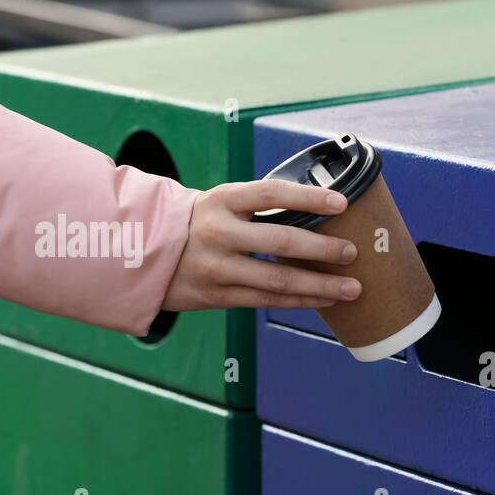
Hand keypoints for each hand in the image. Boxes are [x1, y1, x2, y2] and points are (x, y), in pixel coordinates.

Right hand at [163, 179, 361, 310]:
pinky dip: (300, 300)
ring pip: (278, 279)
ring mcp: (218, 267)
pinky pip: (267, 299)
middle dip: (322, 248)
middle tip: (352, 253)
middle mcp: (219, 232)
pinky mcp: (218, 296)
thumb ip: (260, 206)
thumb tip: (319, 210)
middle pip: (281, 240)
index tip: (341, 203)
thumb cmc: (201, 222)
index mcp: (223, 200)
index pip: (271, 193)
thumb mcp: (221, 203)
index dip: (308, 197)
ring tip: (352, 288)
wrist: (142, 252)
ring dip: (320, 285)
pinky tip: (324, 300)